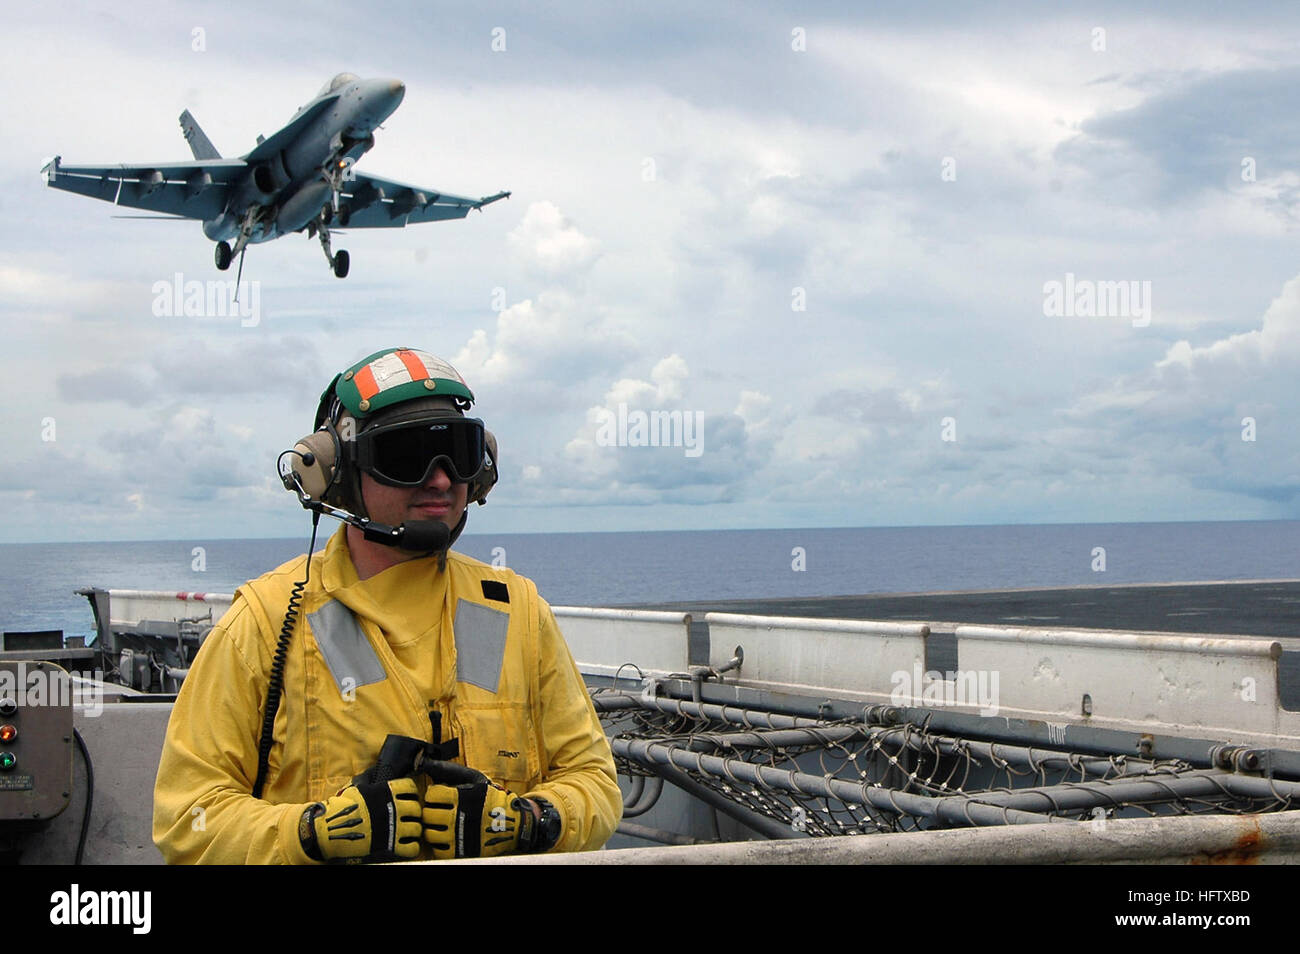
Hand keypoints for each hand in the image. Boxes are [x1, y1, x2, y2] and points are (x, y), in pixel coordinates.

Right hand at [301, 777, 422, 862]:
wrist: (330, 830)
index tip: (408, 797)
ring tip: (407, 831)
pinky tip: (405, 846)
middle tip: (408, 816)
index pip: (410, 787)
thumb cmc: (342, 808)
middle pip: (416, 808)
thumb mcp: (357, 788)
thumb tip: (373, 771)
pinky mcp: (391, 846)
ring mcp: (393, 827)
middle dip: (413, 812)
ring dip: (413, 830)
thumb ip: (370, 781)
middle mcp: (393, 808)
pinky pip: (412, 847)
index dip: (411, 793)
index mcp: (386, 792)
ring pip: (417, 828)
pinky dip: (411, 848)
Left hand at [420, 760, 536, 858]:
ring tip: (439, 824)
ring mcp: (461, 836)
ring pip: (430, 834)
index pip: (432, 795)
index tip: (437, 796)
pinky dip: (439, 843)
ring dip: (432, 828)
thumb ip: (453, 772)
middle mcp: (460, 817)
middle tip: (436, 810)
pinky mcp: (462, 852)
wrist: (514, 823)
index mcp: (464, 797)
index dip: (433, 794)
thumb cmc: (492, 799)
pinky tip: (445, 836)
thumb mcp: (477, 780)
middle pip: (428, 815)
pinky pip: (439, 850)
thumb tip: (427, 765)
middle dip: (430, 811)